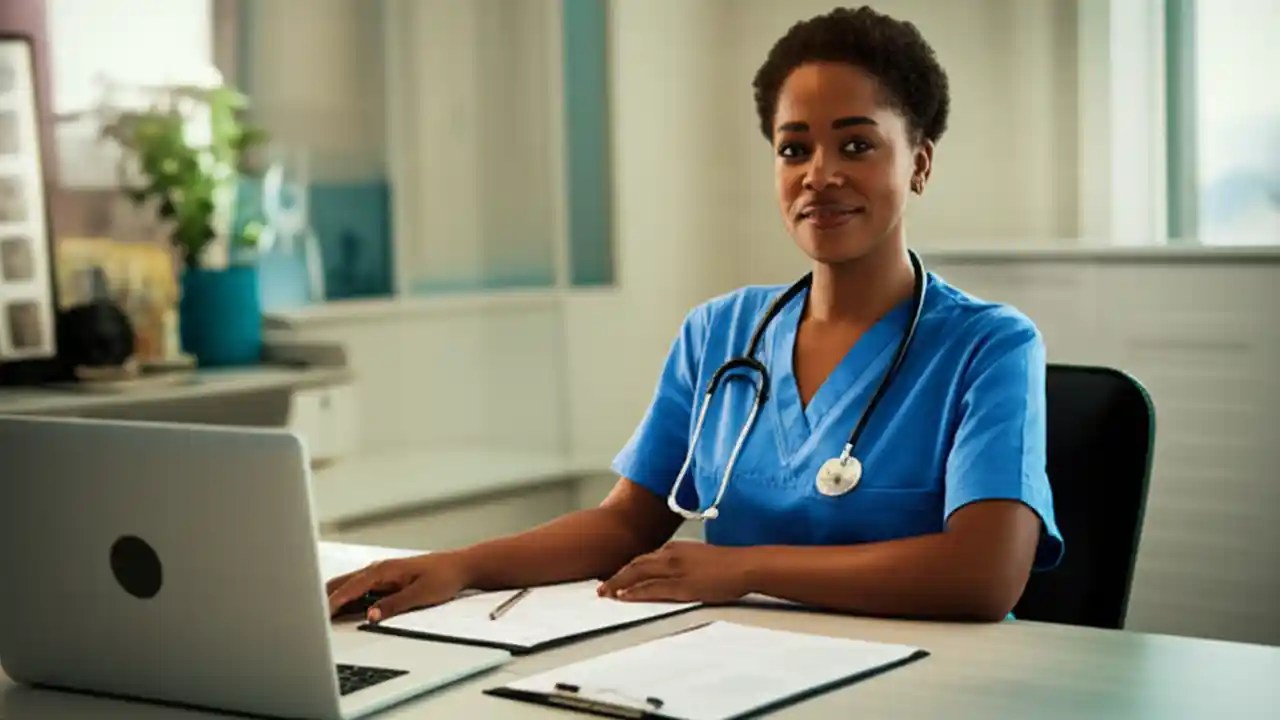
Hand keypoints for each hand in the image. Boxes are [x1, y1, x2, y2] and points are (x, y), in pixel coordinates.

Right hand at [325, 553, 469, 622]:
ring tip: (316, 612)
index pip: (352, 586)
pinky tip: (338, 609)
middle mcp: (379, 569)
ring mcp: (380, 574)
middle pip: (344, 583)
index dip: (335, 600)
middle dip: (325, 596)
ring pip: (349, 585)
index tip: (320, 612)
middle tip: (308, 613)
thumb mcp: (421, 595)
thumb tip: (371, 615)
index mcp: (384, 570)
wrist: (460, 567)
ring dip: (334, 597)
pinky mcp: (385, 581)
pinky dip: (346, 597)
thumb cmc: (443, 577)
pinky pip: (359, 589)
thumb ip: (394, 605)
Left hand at [597, 541, 750, 603]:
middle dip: (616, 576)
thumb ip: (682, 562)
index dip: (626, 569)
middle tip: (601, 588)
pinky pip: (652, 588)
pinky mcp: (682, 585)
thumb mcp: (699, 557)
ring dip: (618, 584)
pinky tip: (623, 596)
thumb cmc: (727, 564)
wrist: (744, 565)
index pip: (644, 558)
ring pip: (638, 574)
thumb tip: (671, 572)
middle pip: (635, 564)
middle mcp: (671, 555)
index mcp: (676, 548)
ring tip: (604, 593)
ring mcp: (675, 570)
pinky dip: (635, 592)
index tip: (614, 577)